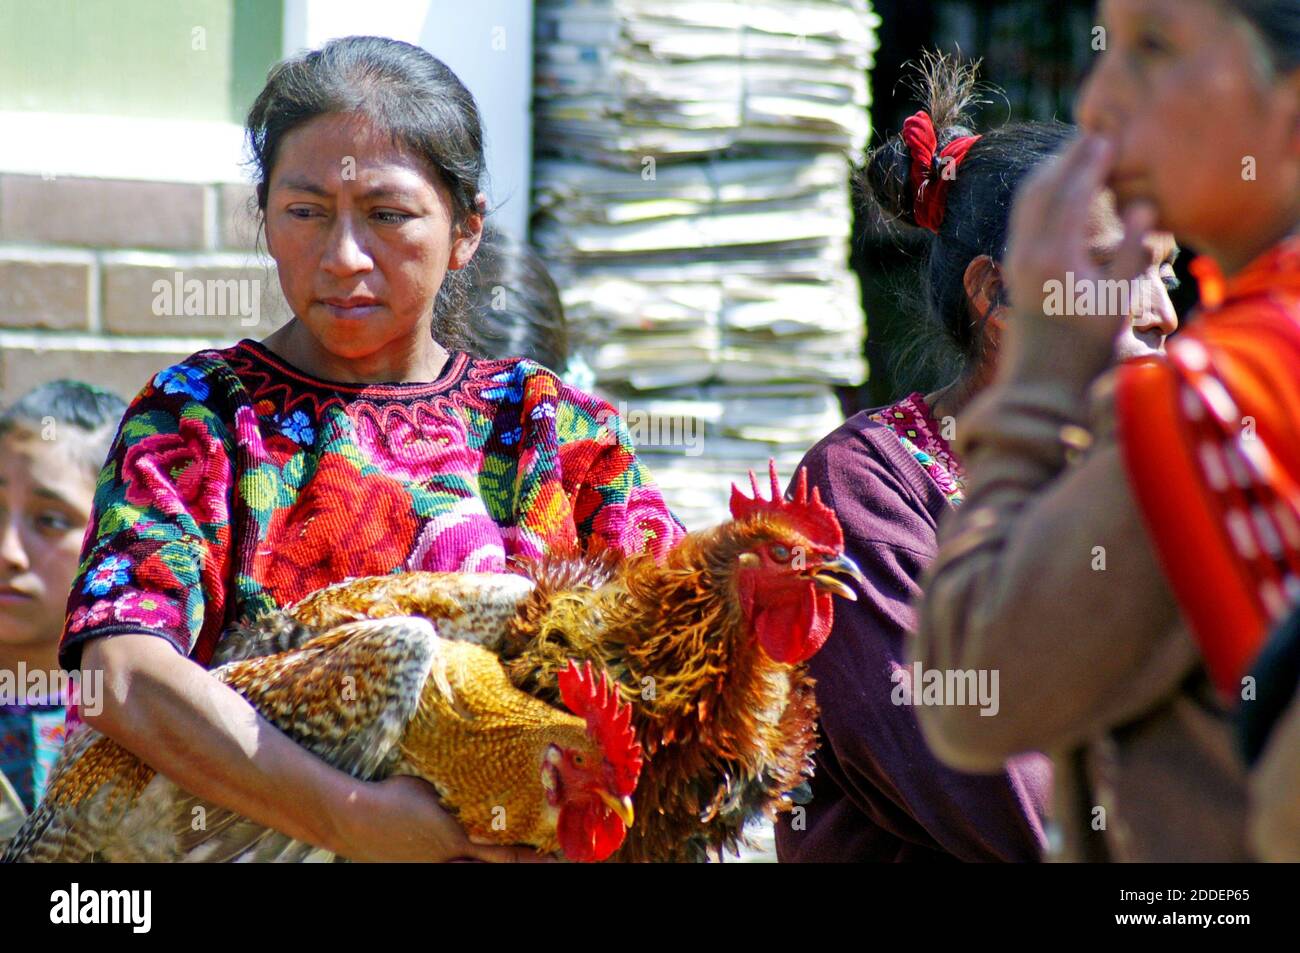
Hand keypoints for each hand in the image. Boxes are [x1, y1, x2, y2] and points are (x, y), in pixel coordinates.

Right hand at [333, 775, 555, 862]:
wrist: (355, 819)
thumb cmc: (393, 795)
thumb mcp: (432, 785)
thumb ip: (458, 790)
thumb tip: (478, 775)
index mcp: (459, 837)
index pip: (503, 852)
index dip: (529, 856)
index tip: (553, 856)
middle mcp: (449, 859)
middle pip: (491, 868)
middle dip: (518, 865)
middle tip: (546, 863)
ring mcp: (432, 868)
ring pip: (469, 874)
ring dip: (487, 867)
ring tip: (514, 862)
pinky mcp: (416, 869)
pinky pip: (445, 870)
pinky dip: (459, 867)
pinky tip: (464, 862)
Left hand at [1002, 135, 1157, 364]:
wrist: (1038, 382)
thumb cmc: (1086, 348)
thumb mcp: (1119, 303)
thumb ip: (1132, 252)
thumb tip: (1144, 206)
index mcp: (1054, 257)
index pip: (1072, 193)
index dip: (1091, 161)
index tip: (1108, 135)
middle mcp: (1026, 252)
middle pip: (1043, 187)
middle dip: (1068, 157)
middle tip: (1095, 131)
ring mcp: (1014, 258)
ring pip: (1027, 199)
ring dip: (1052, 171)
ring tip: (1079, 152)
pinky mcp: (1012, 265)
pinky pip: (1023, 214)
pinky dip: (1041, 191)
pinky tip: (1060, 187)